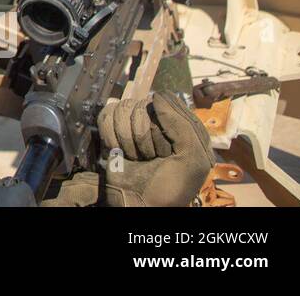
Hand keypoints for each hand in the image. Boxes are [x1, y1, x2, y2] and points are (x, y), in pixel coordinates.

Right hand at [44, 92, 212, 206]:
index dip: (166, 127)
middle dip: (144, 137)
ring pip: (122, 110)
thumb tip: (157, 96)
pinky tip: (119, 152)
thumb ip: (184, 126)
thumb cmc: (170, 187)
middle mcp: (155, 120)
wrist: (139, 203)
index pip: (167, 104)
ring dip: (127, 140)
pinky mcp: (111, 129)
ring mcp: (132, 123)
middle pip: (142, 107)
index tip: (168, 151)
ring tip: (136, 157)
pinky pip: (106, 115)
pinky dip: (110, 136)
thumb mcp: (193, 159)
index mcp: (180, 126)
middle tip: (151, 157)